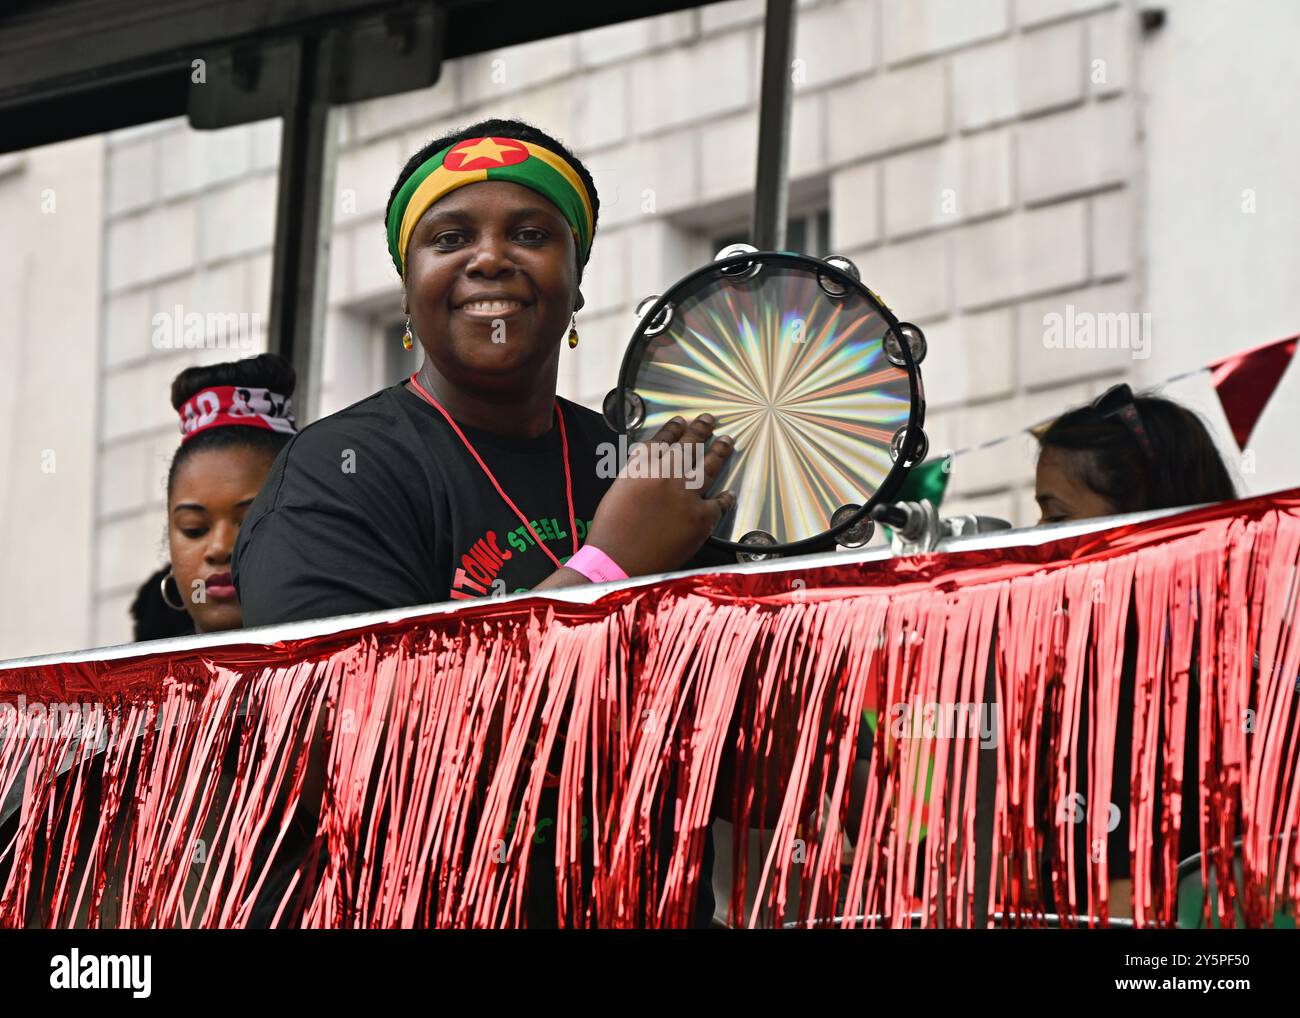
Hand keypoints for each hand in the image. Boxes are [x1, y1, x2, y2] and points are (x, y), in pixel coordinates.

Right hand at [585, 414, 736, 577]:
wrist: (617, 563)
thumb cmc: (611, 534)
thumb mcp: (617, 492)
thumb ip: (636, 475)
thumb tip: (649, 467)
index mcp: (642, 468)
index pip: (662, 439)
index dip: (673, 428)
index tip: (681, 422)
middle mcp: (665, 476)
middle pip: (688, 446)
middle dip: (701, 430)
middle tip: (708, 421)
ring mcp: (685, 496)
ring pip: (708, 466)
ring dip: (719, 451)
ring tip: (726, 442)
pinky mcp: (700, 518)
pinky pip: (719, 503)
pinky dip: (726, 498)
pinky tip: (729, 494)